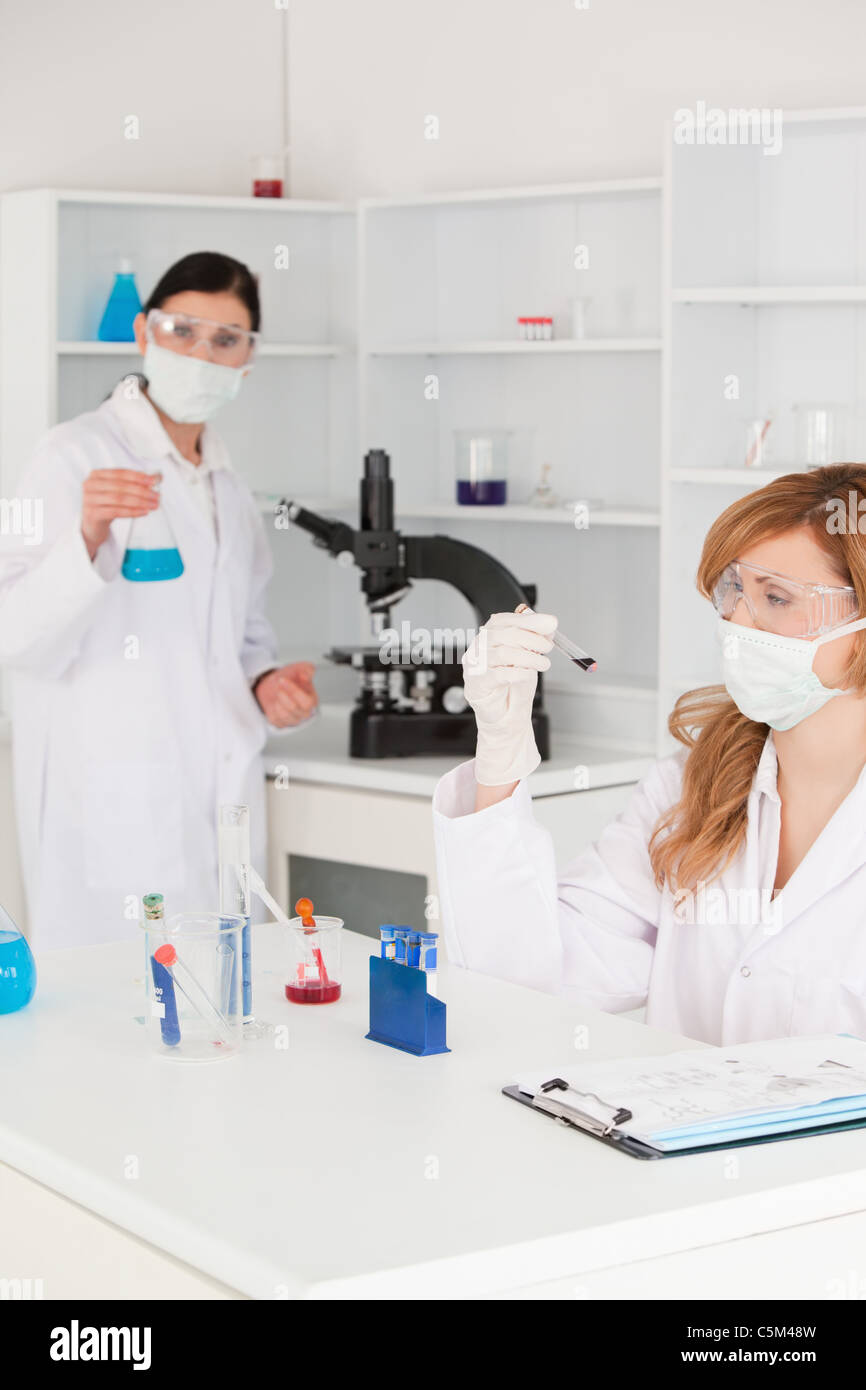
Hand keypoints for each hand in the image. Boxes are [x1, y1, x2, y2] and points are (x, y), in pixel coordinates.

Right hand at [81, 468, 160, 559]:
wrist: (93, 525)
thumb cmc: (107, 504)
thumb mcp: (119, 491)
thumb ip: (135, 483)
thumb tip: (157, 477)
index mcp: (96, 475)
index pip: (120, 473)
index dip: (138, 476)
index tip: (153, 480)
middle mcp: (90, 485)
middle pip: (120, 486)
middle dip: (141, 490)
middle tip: (156, 495)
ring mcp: (89, 499)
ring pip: (119, 499)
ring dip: (139, 502)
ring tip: (153, 505)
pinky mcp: (92, 514)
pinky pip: (115, 512)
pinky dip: (132, 512)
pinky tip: (144, 512)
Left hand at [254, 662, 317, 727]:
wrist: (275, 684)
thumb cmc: (290, 678)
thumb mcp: (299, 668)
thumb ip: (306, 669)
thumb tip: (307, 674)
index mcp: (312, 700)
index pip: (307, 702)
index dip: (294, 691)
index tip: (282, 680)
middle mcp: (304, 712)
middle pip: (294, 708)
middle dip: (283, 695)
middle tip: (278, 684)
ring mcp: (293, 719)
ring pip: (284, 715)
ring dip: (277, 701)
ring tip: (277, 692)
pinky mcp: (281, 723)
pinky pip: (274, 720)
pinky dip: (271, 709)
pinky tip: (275, 701)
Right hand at [462, 610, 556, 784]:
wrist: (504, 713)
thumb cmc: (512, 682)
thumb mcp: (527, 656)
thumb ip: (535, 640)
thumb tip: (549, 626)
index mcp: (489, 636)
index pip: (507, 620)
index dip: (530, 620)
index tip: (551, 623)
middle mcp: (479, 647)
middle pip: (506, 634)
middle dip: (533, 639)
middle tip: (548, 647)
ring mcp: (475, 666)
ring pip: (504, 654)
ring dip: (530, 658)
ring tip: (543, 664)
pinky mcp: (477, 684)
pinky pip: (500, 675)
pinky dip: (519, 674)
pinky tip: (528, 675)